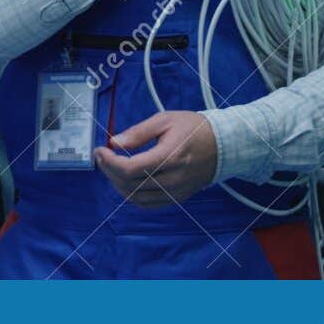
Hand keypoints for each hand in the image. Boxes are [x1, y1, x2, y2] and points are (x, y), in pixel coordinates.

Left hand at [93, 110, 218, 208]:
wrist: (223, 146)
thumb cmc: (193, 129)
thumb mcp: (165, 120)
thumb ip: (138, 132)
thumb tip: (114, 143)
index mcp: (170, 157)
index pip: (131, 169)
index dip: (110, 162)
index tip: (100, 150)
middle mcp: (173, 179)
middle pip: (130, 185)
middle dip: (109, 171)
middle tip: (102, 157)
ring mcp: (175, 192)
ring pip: (136, 198)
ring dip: (118, 184)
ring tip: (111, 168)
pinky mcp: (177, 198)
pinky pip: (147, 204)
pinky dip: (131, 194)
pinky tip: (125, 180)